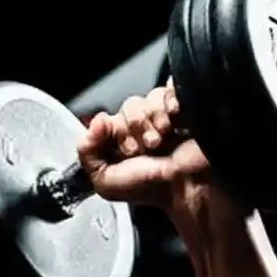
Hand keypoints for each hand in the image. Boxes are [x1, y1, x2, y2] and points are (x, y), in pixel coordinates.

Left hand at [77, 80, 211, 208]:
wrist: (189, 187)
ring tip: (165, 139)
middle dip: (138, 127)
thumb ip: (88, 154)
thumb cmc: (150, 188)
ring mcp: (165, 116)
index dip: (117, 132)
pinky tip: (176, 117)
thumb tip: (96, 120)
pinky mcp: (186, 108)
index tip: (129, 152)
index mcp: (120, 140)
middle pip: (131, 104)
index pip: (110, 118)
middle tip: (150, 147)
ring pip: (151, 96)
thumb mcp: (106, 182)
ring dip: (156, 118)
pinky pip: (172, 88)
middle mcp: (142, 126)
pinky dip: (172, 100)